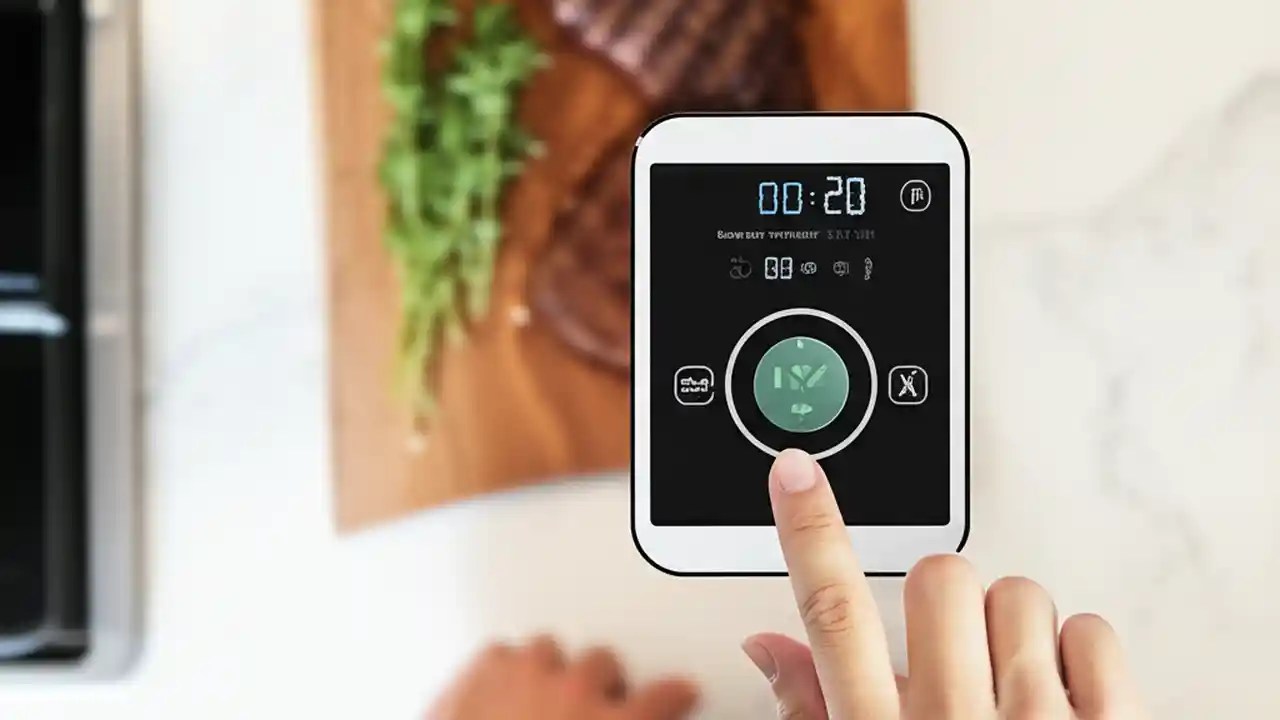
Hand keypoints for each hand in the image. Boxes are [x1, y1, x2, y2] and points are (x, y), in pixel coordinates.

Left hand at [426, 636, 697, 719]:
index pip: (661, 700)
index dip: (673, 695)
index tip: (679, 691)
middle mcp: (574, 692)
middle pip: (603, 663)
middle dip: (601, 682)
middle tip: (594, 705)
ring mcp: (526, 675)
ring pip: (550, 649)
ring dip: (550, 671)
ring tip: (541, 696)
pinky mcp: (483, 669)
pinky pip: (501, 653)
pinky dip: (503, 669)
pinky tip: (502, 690)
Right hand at [742, 449, 1147, 718]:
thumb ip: (810, 711)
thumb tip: (768, 645)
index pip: (831, 613)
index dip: (807, 531)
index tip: (795, 473)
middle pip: (938, 578)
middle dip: (938, 600)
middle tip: (945, 648)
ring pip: (1018, 594)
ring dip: (1006, 627)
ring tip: (1002, 684)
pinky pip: (1090, 630)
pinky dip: (1073, 652)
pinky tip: (1054, 694)